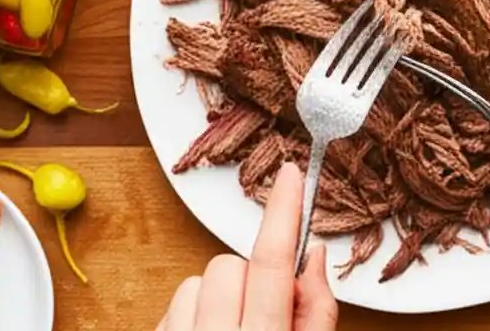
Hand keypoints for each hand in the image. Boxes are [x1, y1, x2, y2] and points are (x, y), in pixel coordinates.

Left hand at [157, 163, 338, 330]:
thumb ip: (316, 312)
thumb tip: (314, 256)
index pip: (272, 261)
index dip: (283, 211)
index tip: (290, 174)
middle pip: (229, 264)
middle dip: (249, 278)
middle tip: (263, 314)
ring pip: (196, 280)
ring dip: (218, 296)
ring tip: (233, 329)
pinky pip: (173, 302)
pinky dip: (193, 313)